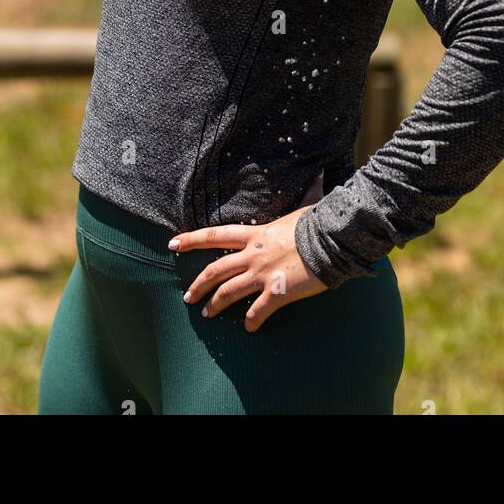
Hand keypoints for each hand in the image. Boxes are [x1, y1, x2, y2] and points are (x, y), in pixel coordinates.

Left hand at [169, 172, 327, 331]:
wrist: (331, 241)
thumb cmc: (318, 223)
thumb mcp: (305, 208)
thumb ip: (308, 194)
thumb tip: (321, 176)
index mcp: (256, 234)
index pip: (215, 235)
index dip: (191, 240)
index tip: (173, 244)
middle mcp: (253, 255)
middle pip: (216, 270)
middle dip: (199, 284)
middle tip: (187, 297)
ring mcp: (263, 275)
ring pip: (229, 292)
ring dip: (215, 304)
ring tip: (207, 313)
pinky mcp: (277, 293)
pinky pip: (258, 312)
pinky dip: (251, 321)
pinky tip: (249, 327)